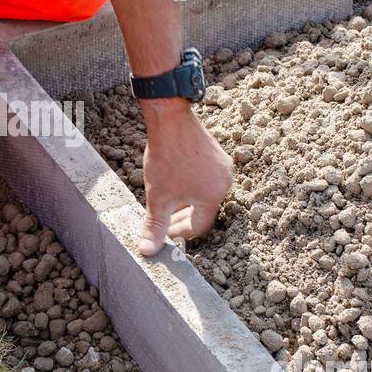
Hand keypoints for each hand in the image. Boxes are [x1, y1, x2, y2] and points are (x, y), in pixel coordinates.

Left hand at [137, 99, 232, 256]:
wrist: (171, 120)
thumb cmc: (167, 158)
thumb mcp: (158, 198)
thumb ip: (155, 226)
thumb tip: (148, 250)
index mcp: (213, 196)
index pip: (200, 226)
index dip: (180, 233)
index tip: (166, 233)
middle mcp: (224, 182)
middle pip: (203, 210)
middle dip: (182, 218)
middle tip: (165, 221)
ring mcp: (223, 166)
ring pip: (204, 193)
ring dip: (186, 202)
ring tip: (168, 203)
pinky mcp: (216, 153)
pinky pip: (206, 177)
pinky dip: (191, 185)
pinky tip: (175, 181)